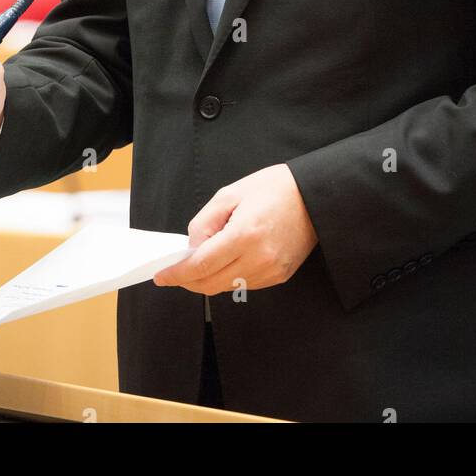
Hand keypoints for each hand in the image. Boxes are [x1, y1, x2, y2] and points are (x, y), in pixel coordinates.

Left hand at [153, 164, 317, 296]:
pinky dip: (230, 276)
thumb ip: (205, 222)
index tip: (161, 276)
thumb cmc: (273, 188)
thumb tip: (191, 248)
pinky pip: (245, 284)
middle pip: (211, 283)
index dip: (177, 274)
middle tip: (175, 272)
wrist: (314, 196)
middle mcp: (259, 258)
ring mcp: (272, 271)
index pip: (201, 265)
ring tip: (205, 257)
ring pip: (227, 287)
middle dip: (188, 280)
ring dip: (209, 278)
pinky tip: (229, 259)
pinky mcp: (280, 276)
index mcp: (245, 234)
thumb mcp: (230, 194)